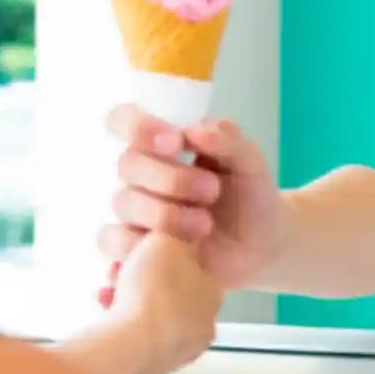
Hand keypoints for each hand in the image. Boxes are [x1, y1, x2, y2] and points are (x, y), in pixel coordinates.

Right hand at [98, 105, 284, 291]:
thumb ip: (228, 138)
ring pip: (123, 204)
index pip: (124, 120)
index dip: (138, 127)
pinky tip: (163, 253)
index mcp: (164, 144)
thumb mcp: (250, 162)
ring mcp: (136, 212)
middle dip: (170, 178)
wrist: (262, 246)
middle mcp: (143, 175)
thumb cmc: (250, 195)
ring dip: (163, 214)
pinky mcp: (134, 247)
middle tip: (212, 190)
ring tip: (204, 225)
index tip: (175, 143)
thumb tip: (194, 130)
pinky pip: (112, 244)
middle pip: (127, 165)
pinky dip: (131, 247)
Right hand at [106, 231, 222, 373]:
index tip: (147, 247)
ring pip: (151, 314)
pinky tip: (105, 308)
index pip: (195, 266)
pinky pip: (137, 336)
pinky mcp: (153, 369)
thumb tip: (172, 234)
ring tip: (110, 288)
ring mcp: (180, 351)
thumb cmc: (154, 290)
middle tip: (122, 267)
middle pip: (171, 291)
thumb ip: (171, 233)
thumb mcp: (165, 239)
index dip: (168, 252)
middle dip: (145, 277)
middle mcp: (204, 325)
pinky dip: (122, 322)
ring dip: (129, 298)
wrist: (132, 346)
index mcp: (214, 293)